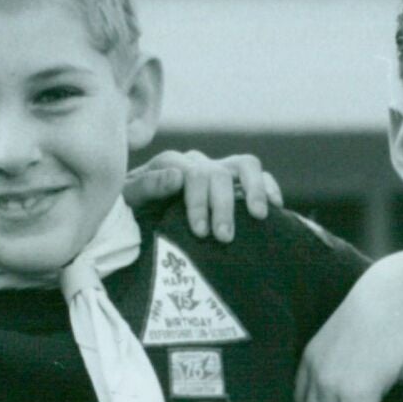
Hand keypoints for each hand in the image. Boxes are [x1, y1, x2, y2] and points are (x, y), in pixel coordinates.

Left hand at [125, 151, 282, 240]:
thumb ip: (146, 187)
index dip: (197, 202)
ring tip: (258, 216)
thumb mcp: (127, 201)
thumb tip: (177, 177)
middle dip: (223, 206)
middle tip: (224, 238)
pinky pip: (258, 175)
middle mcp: (197, 164)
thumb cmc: (129, 212)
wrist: (137, 220)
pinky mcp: (235, 183)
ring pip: (245, 165)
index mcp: (169, 165)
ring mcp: (219, 171)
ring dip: (253, 190)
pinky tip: (275, 208)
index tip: (200, 231)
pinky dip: (268, 187)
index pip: (190, 173)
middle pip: (218, 174)